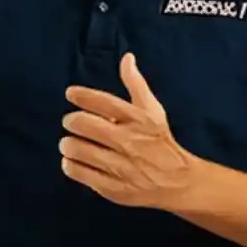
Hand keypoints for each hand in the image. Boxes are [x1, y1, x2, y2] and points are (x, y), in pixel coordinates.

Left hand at [61, 53, 201, 209]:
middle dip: (71, 121)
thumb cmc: (160, 141)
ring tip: (70, 143)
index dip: (82, 95)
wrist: (179, 182)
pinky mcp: (114, 188)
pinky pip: (79, 172)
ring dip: (68, 144)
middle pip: (85, 125)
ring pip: (77, 149)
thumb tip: (127, 58)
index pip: (104, 102)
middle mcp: (131, 142)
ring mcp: (122, 167)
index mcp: (140, 120)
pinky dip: (70, 164)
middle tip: (71, 123)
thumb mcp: (153, 110)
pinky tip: (73, 160)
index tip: (71, 93)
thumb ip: (136, 84)